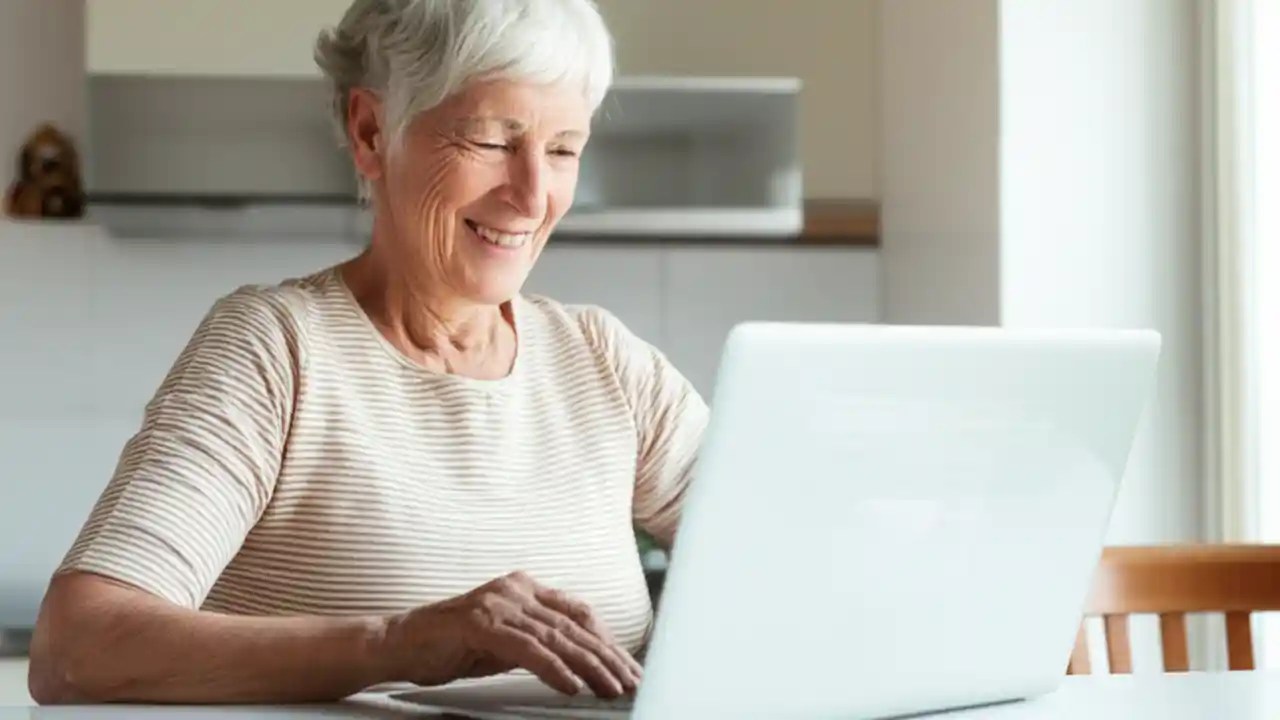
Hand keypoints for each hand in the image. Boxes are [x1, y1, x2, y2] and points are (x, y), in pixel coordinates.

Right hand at [381, 571, 642, 697]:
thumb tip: (579, 663)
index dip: (607, 640)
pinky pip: (527, 648)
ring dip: (590, 666)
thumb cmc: (450, 646)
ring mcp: (498, 603)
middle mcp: (516, 589)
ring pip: (557, 636)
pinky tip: (572, 686)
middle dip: (607, 656)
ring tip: (611, 688)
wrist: (398, 643)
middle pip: (574, 624)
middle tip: (631, 681)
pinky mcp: (480, 623)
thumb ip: (537, 643)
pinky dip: (554, 669)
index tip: (628, 665)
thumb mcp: (504, 642)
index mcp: (524, 588)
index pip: (579, 612)